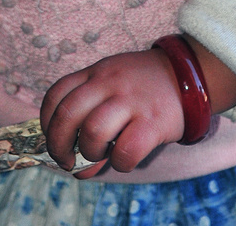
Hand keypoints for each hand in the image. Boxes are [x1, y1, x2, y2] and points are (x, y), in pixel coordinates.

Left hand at [40, 48, 185, 177]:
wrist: (188, 75)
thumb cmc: (143, 86)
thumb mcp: (112, 79)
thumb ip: (90, 106)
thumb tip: (70, 153)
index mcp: (96, 73)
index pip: (57, 94)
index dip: (47, 122)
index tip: (51, 138)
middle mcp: (109, 83)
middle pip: (68, 114)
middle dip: (58, 146)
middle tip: (66, 161)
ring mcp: (131, 100)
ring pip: (92, 132)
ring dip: (89, 153)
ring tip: (98, 157)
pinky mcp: (153, 121)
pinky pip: (126, 150)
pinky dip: (120, 163)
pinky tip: (125, 159)